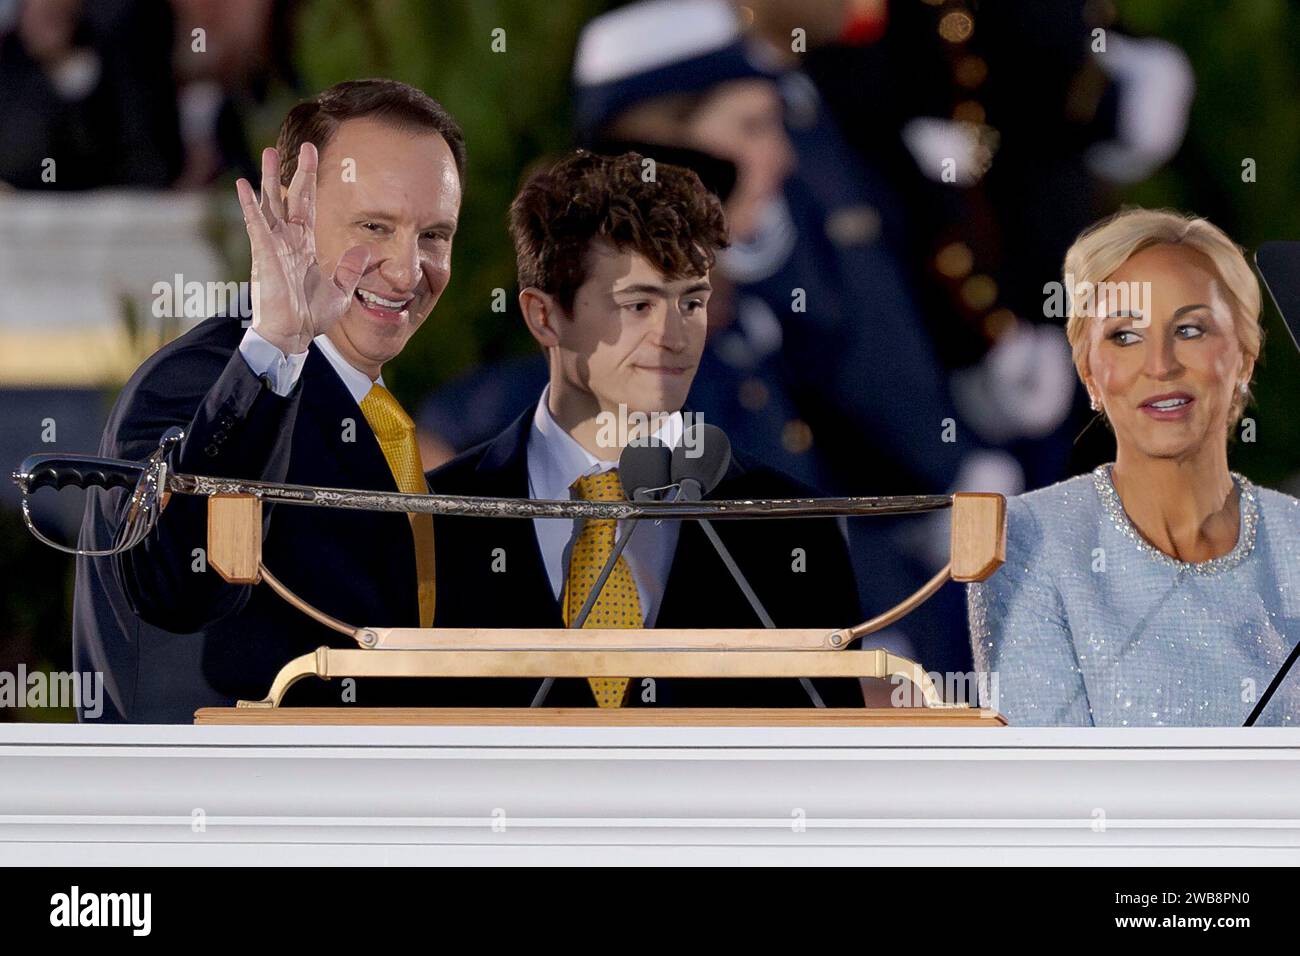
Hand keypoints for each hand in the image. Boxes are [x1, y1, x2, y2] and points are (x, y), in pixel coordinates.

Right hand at [235, 144, 369, 355]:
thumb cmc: (311, 317)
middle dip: (297, 172)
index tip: (314, 158)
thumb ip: (350, 269)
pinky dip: (249, 204)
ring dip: (269, 179)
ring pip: (270, 204)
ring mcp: (274, 245)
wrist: (294, 335)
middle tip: (304, 146)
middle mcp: (287, 240)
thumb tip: (365, 251)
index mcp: (304, 245)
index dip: (310, 182)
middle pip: (291, 197)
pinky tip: (242, 185)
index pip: (308, 206)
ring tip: (268, 153)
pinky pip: (256, 224)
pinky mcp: (264, 254)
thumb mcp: (339, 290)